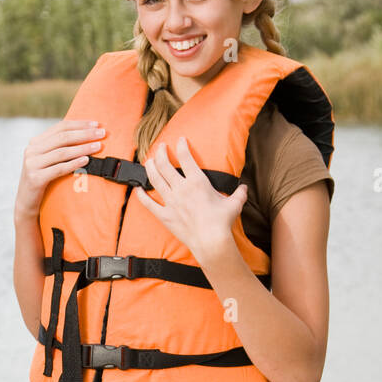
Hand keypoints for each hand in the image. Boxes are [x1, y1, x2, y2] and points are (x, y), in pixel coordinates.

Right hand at [14, 119, 104, 218]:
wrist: (27, 202)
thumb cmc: (43, 179)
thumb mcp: (48, 160)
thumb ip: (59, 148)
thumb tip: (86, 135)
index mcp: (36, 142)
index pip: (60, 127)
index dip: (80, 124)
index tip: (96, 124)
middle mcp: (32, 150)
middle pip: (63, 137)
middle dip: (85, 134)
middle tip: (102, 133)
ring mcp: (32, 164)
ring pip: (62, 152)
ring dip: (82, 148)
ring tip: (98, 146)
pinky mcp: (35, 178)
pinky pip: (58, 169)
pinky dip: (74, 163)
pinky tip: (86, 160)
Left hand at [133, 136, 246, 261]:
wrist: (211, 242)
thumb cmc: (222, 223)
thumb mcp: (235, 204)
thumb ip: (239, 193)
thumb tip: (244, 188)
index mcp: (197, 182)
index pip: (186, 157)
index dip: (182, 145)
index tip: (180, 140)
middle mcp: (181, 189)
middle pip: (164, 165)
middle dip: (161, 152)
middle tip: (161, 148)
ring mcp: (171, 202)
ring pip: (155, 179)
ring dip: (150, 167)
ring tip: (149, 161)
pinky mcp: (165, 216)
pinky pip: (149, 204)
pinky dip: (141, 195)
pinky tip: (137, 188)